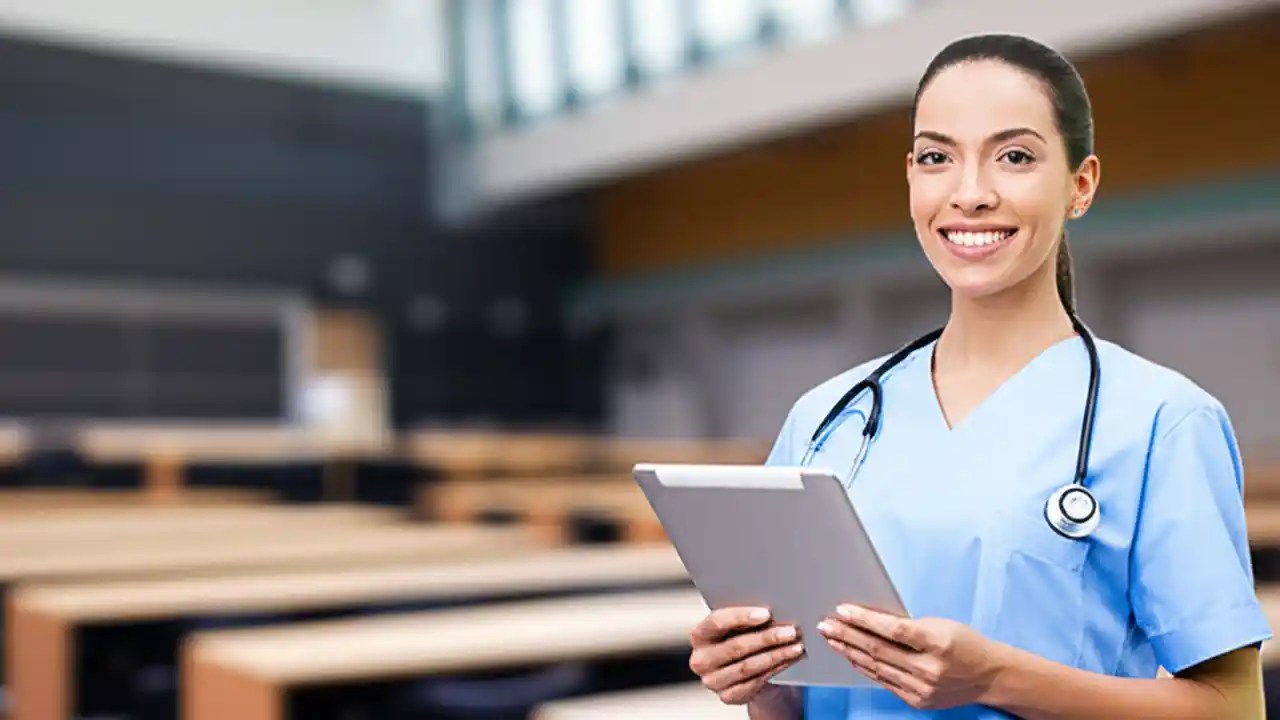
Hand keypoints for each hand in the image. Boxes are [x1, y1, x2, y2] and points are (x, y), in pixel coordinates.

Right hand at [688, 606, 806, 704]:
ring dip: (777, 655)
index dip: (741, 617)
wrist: (746, 670)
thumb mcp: (740, 625)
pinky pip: (755, 682)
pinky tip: (790, 659)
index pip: (716, 622)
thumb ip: (748, 616)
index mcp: (699, 635)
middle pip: (736, 646)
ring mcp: (713, 681)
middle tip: (791, 631)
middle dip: (767, 638)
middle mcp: (701, 660)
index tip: (766, 613)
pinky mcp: (728, 696)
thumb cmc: (742, 639)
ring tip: (796, 645)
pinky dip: (776, 669)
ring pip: (749, 666)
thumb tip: (775, 606)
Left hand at [818, 604, 1003, 710]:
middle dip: (847, 635)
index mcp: (937, 643)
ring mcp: (922, 688)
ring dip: (849, 651)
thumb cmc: (964, 643)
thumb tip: (869, 620)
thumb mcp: (940, 625)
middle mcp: (929, 669)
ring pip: (877, 667)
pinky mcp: (917, 701)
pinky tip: (851, 656)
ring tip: (832, 638)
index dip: (863, 619)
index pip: (892, 629)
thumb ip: (908, 625)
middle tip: (826, 624)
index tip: (842, 610)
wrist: (989, 676)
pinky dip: (865, 668)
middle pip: (878, 649)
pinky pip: (883, 681)